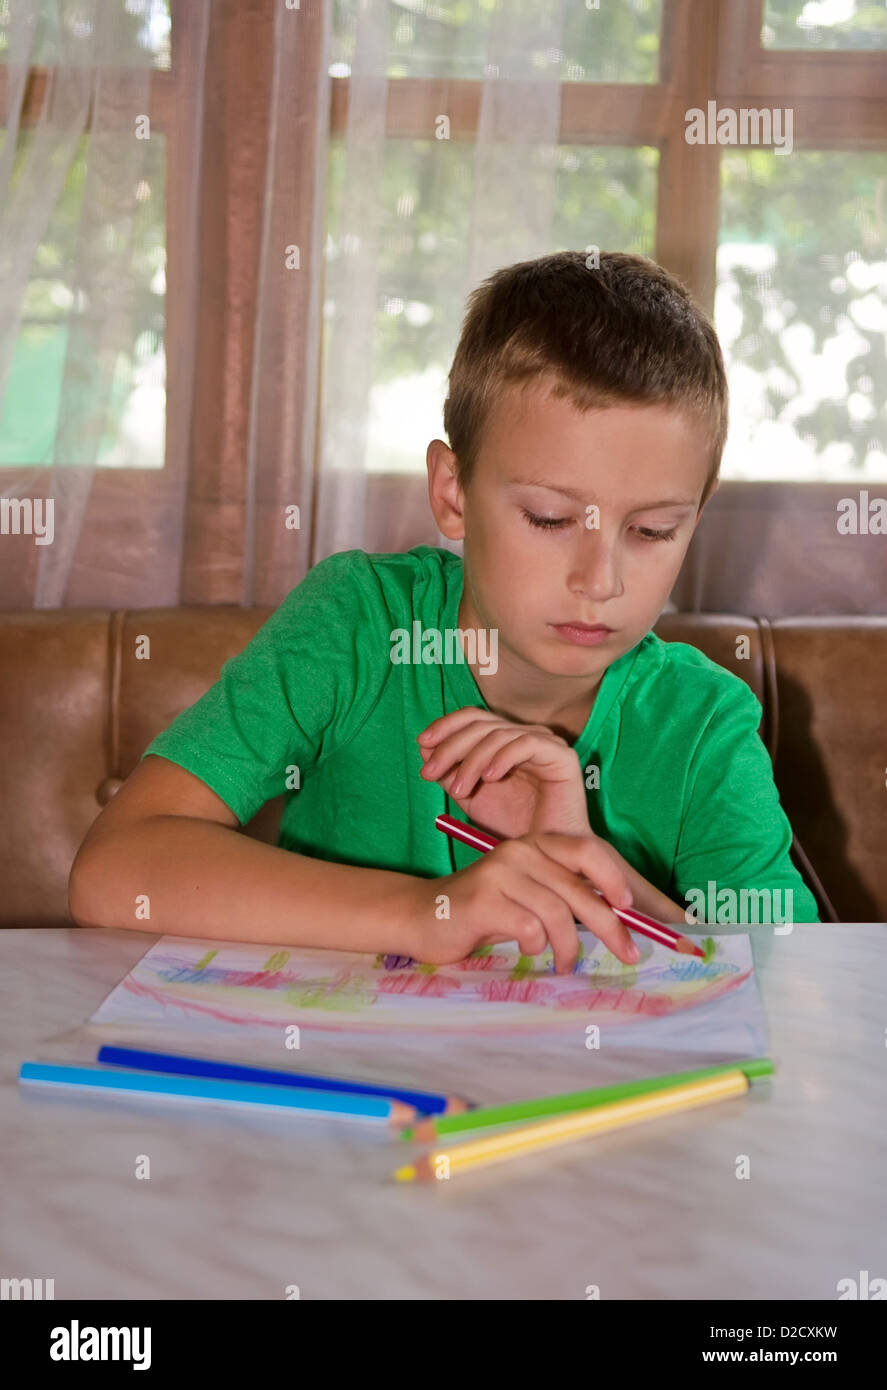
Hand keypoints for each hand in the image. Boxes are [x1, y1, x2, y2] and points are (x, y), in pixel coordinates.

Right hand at [413, 831, 637, 974]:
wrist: (424, 917)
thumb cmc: (484, 912)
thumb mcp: (529, 897)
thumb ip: (564, 898)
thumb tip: (620, 921)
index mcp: (534, 844)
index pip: (587, 850)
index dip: (614, 879)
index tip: (631, 909)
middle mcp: (519, 851)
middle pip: (578, 889)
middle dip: (611, 927)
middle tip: (630, 954)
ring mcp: (500, 872)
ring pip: (557, 914)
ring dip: (568, 947)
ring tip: (564, 963)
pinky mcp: (483, 899)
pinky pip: (529, 929)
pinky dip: (535, 947)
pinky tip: (525, 950)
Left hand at [418, 707, 590, 838]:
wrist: (544, 853)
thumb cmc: (511, 825)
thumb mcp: (470, 796)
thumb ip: (449, 771)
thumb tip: (425, 745)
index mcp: (506, 740)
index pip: (474, 717)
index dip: (446, 725)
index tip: (422, 744)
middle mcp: (525, 735)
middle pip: (481, 723)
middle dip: (450, 746)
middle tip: (431, 773)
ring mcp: (546, 743)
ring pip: (499, 734)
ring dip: (472, 761)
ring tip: (461, 790)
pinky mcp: (563, 756)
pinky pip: (527, 743)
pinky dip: (503, 757)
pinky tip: (489, 778)